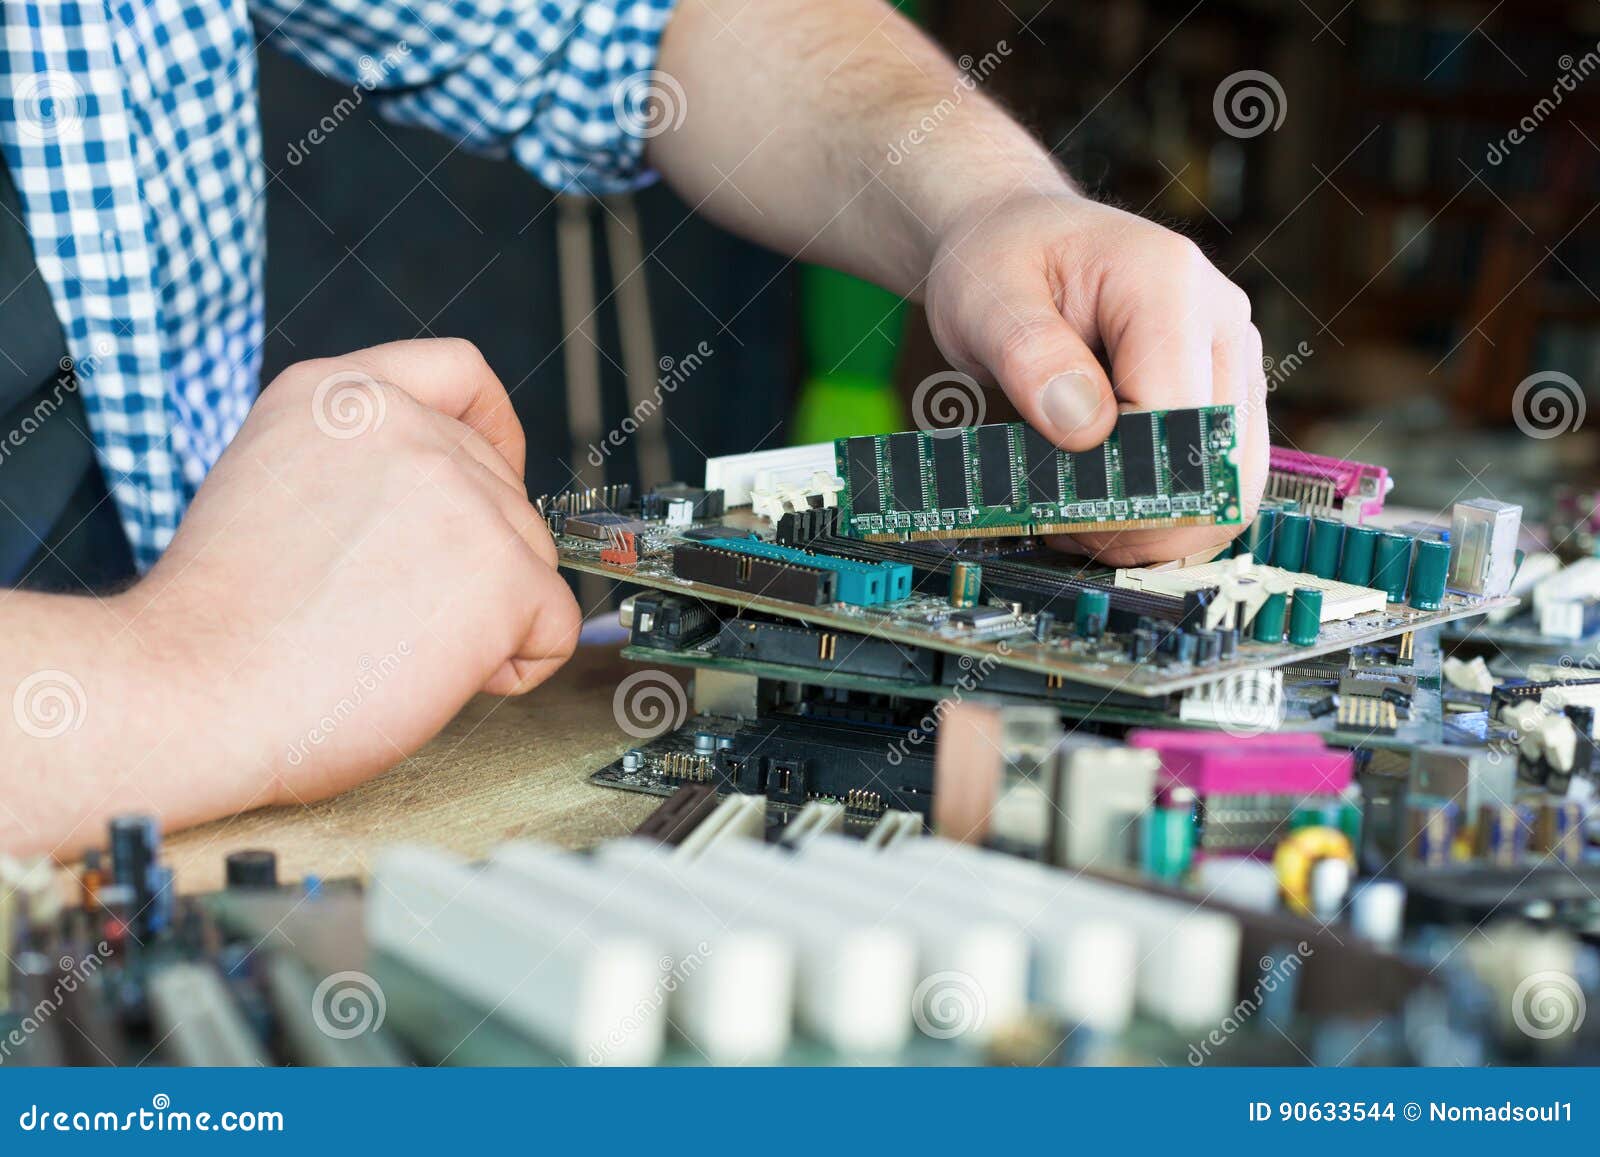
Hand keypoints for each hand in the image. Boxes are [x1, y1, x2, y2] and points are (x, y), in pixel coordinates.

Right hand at [120, 339, 579, 819]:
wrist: (196, 692)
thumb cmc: (218, 625)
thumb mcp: (269, 483)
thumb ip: (356, 468)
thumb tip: (424, 505)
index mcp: (338, 395)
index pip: (459, 373)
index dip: (492, 429)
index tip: (496, 470)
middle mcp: (407, 428)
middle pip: (504, 490)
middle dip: (471, 558)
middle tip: (385, 612)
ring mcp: (461, 493)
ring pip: (531, 559)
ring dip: (487, 615)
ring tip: (391, 645)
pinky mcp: (502, 570)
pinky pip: (555, 625)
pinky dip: (515, 664)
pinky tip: (438, 675)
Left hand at [924, 192, 1267, 565]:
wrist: (1016, 238)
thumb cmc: (999, 262)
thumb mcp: (986, 300)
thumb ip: (1031, 359)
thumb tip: (1086, 430)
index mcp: (1167, 282)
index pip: (1175, 414)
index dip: (1123, 479)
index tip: (1059, 508)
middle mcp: (1219, 317)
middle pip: (1219, 458)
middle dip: (1144, 516)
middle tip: (1064, 528)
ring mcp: (1230, 355)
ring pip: (1232, 482)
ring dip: (1160, 526)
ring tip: (1079, 522)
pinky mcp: (1223, 391)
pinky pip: (1217, 477)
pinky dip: (1166, 512)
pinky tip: (1103, 511)